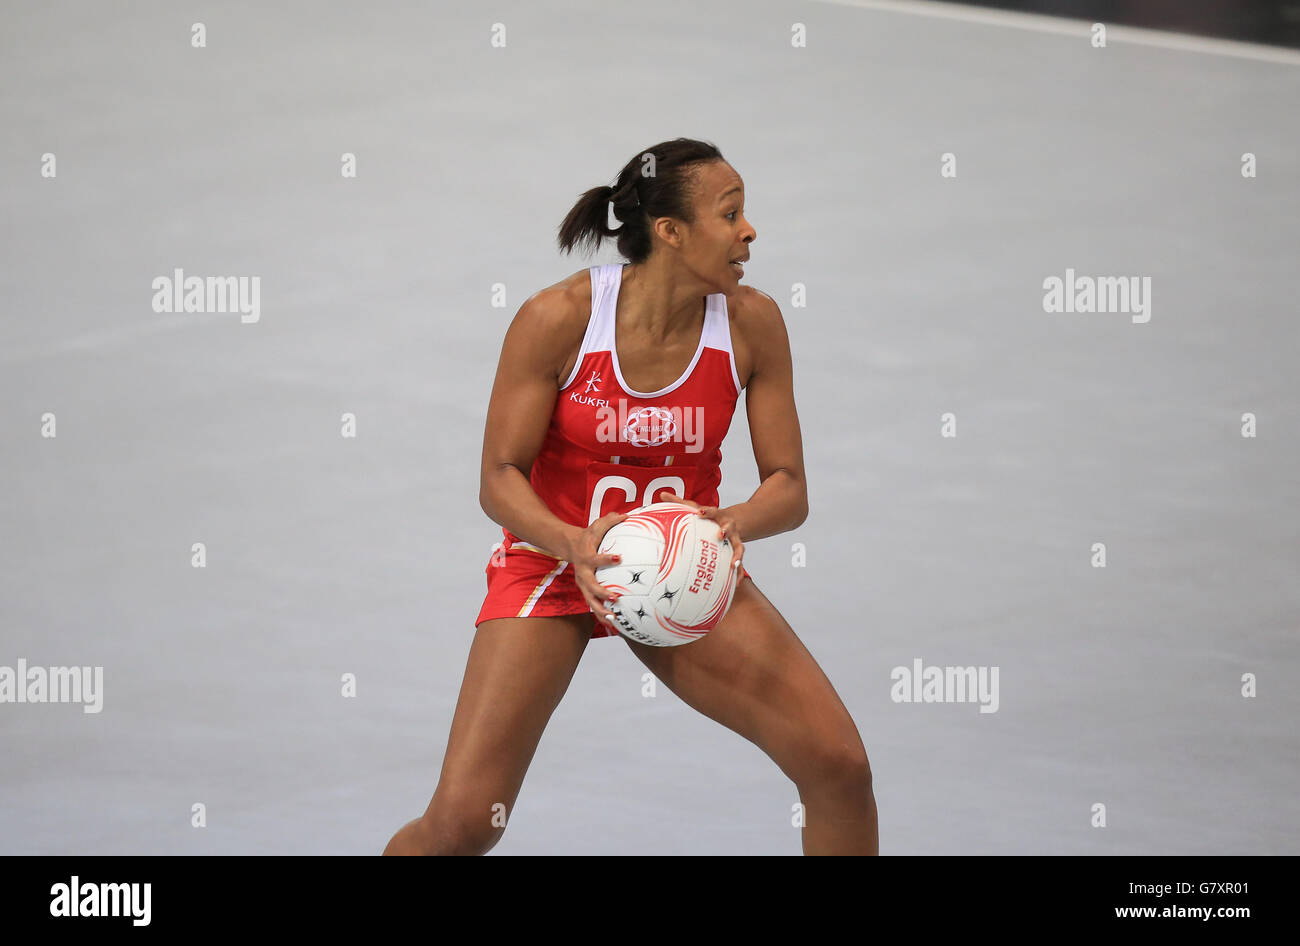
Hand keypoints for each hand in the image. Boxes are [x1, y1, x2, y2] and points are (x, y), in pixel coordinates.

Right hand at [564, 511, 630, 630]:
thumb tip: (628, 515)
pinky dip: (602, 616)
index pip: (596, 558)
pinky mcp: (586, 591)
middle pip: (590, 586)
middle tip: (615, 597)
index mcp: (587, 557)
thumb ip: (611, 520)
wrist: (569, 546)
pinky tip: (614, 626)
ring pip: (590, 601)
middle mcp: (583, 573)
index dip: (606, 558)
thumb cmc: (588, 535)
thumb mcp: (597, 525)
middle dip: (602, 593)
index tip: (619, 558)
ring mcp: (583, 584)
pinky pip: (593, 606)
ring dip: (600, 611)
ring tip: (614, 619)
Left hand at [660, 494, 744, 575]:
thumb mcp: (696, 506)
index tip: (700, 512)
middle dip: (725, 530)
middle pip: (729, 527)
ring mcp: (734, 539)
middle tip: (720, 534)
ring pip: (739, 546)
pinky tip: (735, 584)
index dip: (707, 512)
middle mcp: (728, 526)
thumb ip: (679, 501)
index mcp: (717, 515)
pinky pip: (740, 563)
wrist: (735, 521)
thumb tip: (661, 493)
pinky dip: (739, 573)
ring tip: (733, 565)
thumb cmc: (709, 516)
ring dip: (737, 555)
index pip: (712, 511)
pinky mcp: (736, 551)